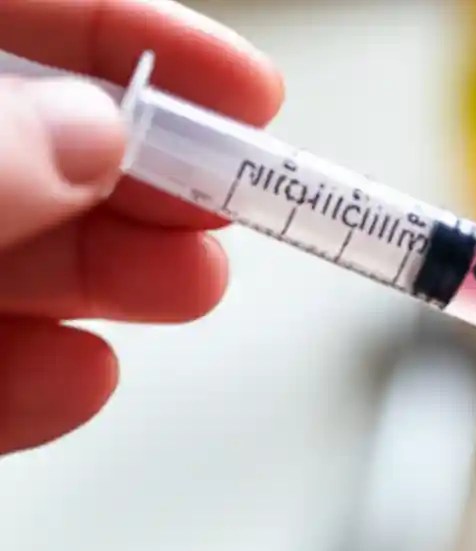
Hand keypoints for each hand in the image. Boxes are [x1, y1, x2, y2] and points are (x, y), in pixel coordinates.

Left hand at [0, 0, 281, 453]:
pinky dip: (26, 386)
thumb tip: (94, 136)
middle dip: (141, 174)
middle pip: (28, 148)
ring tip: (193, 290)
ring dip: (108, 278)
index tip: (249, 91)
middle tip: (236, 201)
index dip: (129, 40)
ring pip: (5, 261)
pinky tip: (82, 380)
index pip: (10, 16)